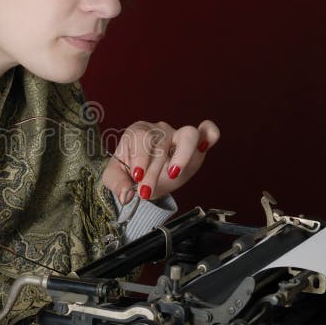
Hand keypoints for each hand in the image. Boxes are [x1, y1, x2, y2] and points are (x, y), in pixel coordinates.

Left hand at [102, 120, 219, 202]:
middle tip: (146, 191)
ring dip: (182, 155)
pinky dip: (210, 135)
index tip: (137, 177)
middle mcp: (159, 130)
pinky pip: (208, 131)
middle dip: (153, 170)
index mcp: (138, 132)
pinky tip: (206, 146)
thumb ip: (117, 184)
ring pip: (188, 134)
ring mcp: (179, 135)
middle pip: (161, 142)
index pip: (140, 138)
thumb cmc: (129, 172)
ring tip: (173, 173)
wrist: (144, 178)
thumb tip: (126, 194)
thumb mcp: (116, 177)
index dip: (140, 157)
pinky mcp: (197, 144)